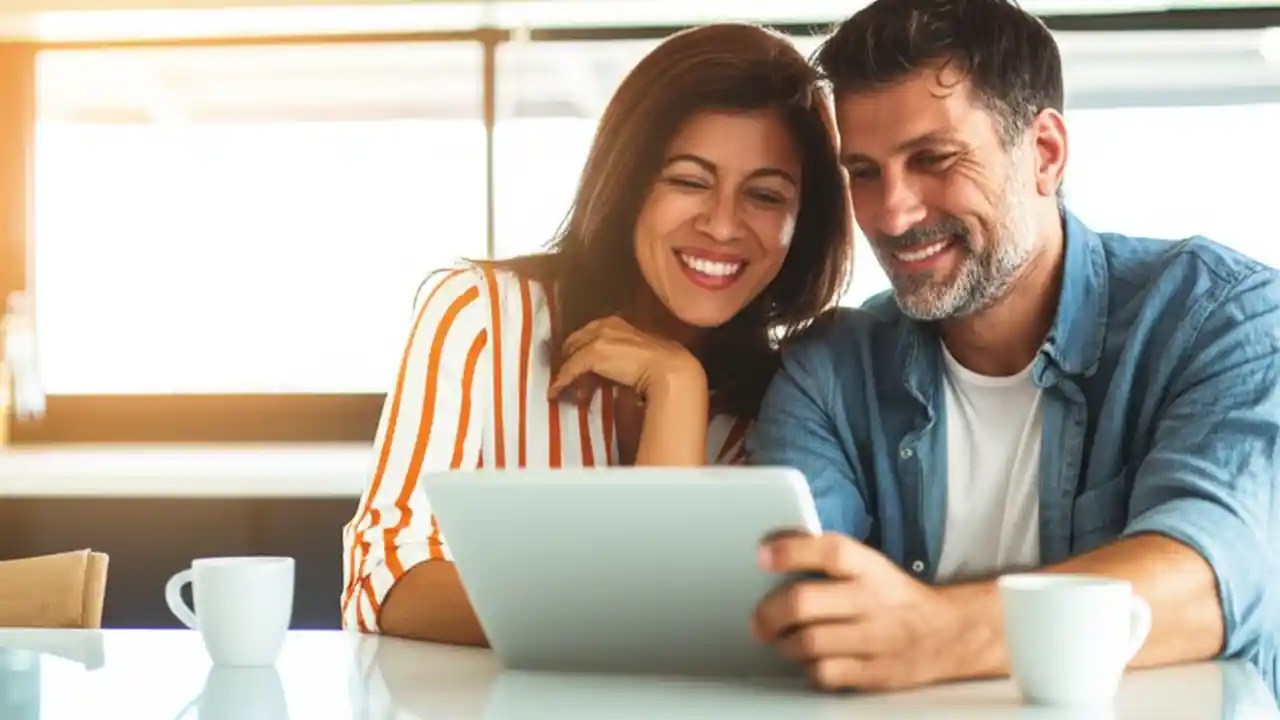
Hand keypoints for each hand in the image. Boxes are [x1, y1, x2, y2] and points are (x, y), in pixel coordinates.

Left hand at [547, 316, 705, 403]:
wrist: (670, 369)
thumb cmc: (665, 363)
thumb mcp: (643, 351)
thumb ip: (628, 353)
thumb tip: (623, 368)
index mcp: (618, 322)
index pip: (591, 332)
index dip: (582, 348)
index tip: (577, 362)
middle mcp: (605, 325)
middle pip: (576, 340)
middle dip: (568, 357)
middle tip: (564, 375)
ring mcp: (598, 338)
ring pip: (571, 354)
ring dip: (564, 371)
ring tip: (559, 386)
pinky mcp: (593, 354)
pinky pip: (570, 369)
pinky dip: (561, 381)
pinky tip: (554, 392)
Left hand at [751, 533, 976, 691]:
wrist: (946, 635)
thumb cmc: (893, 598)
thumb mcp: (871, 567)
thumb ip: (829, 562)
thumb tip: (772, 553)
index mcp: (871, 568)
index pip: (831, 551)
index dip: (792, 551)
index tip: (762, 556)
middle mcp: (873, 600)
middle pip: (805, 602)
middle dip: (769, 612)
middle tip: (759, 621)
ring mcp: (876, 639)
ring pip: (808, 642)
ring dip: (785, 644)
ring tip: (784, 641)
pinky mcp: (876, 673)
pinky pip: (825, 673)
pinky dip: (808, 668)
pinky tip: (810, 661)